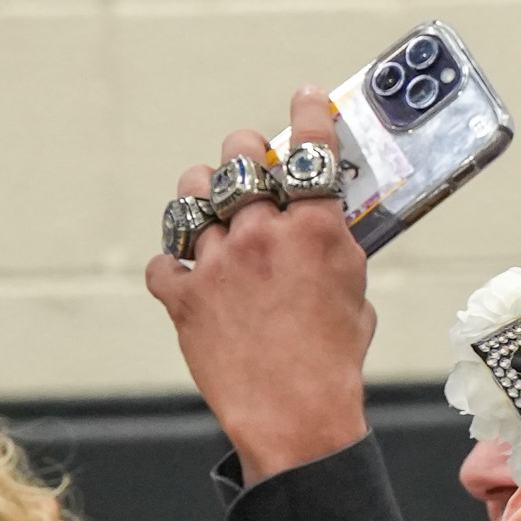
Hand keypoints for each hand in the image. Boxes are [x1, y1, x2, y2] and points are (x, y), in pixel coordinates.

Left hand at [145, 87, 374, 482]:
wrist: (295, 422)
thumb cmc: (333, 367)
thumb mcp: (357, 297)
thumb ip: (337, 251)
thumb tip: (326, 232)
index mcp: (313, 229)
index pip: (312, 147)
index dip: (309, 113)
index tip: (306, 98)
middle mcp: (259, 234)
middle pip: (239, 155)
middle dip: (246, 154)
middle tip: (252, 168)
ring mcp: (216, 264)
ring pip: (192, 197)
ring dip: (203, 197)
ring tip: (213, 214)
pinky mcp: (182, 298)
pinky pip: (163, 264)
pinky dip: (173, 268)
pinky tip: (188, 277)